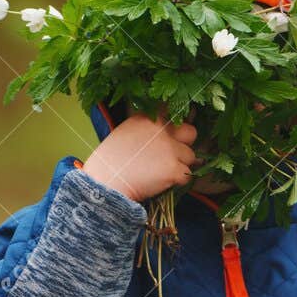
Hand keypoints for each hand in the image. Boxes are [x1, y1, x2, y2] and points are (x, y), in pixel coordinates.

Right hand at [82, 112, 197, 203]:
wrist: (105, 182)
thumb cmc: (110, 162)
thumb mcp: (126, 133)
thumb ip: (147, 130)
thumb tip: (163, 135)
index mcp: (149, 118)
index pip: (173, 112)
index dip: (176, 125)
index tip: (174, 134)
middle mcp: (162, 130)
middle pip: (191, 132)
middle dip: (185, 144)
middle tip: (173, 156)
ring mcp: (170, 149)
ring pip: (190, 157)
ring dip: (181, 165)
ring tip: (162, 173)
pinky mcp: (174, 168)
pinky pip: (187, 175)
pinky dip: (178, 181)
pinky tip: (162, 183)